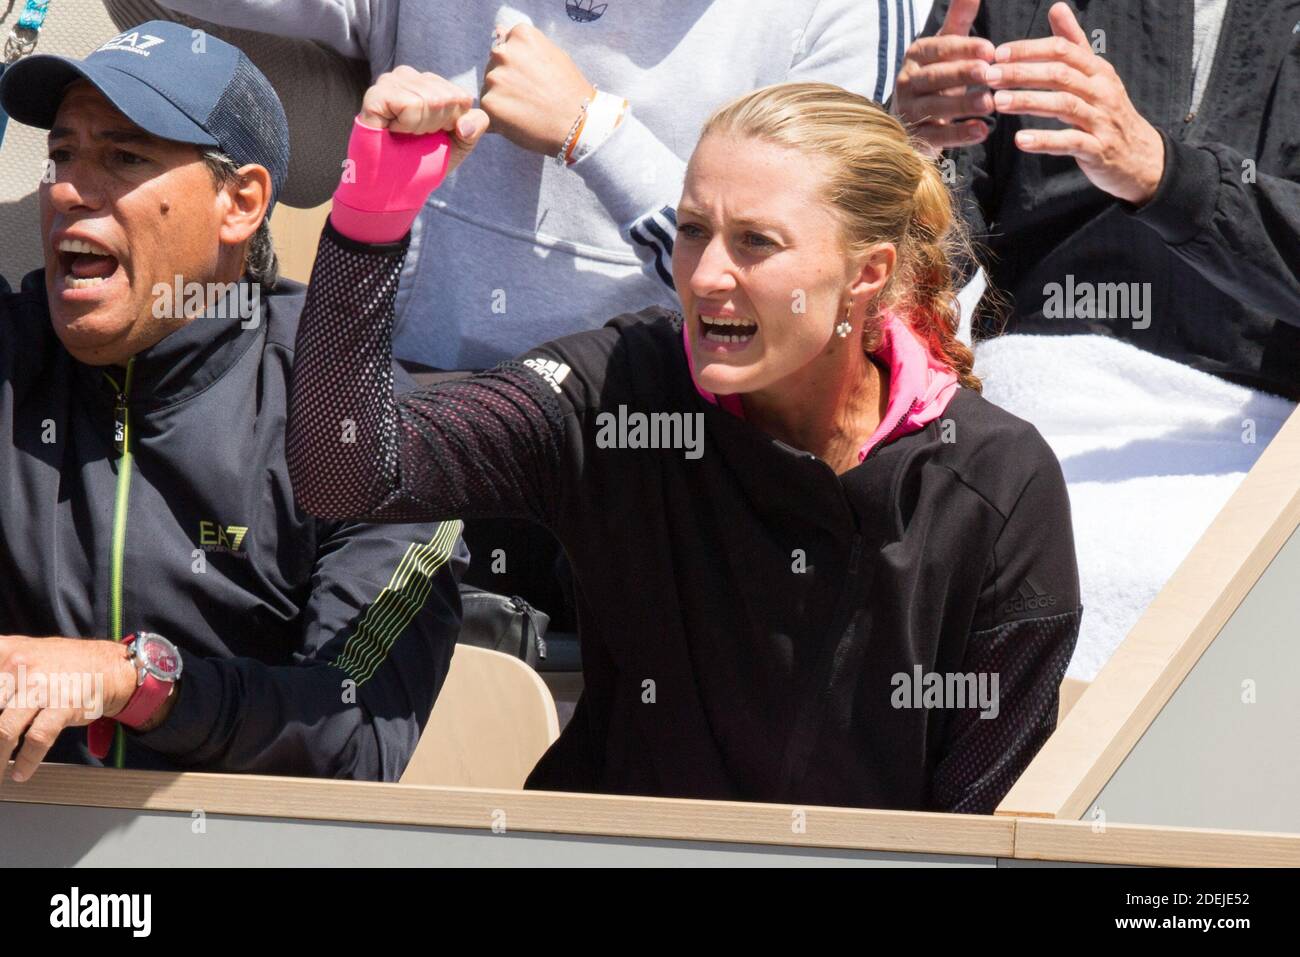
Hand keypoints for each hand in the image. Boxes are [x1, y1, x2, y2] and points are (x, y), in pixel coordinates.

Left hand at [0, 635, 135, 781]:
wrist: (110, 666)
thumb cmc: (61, 663)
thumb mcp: (21, 649)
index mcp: (5, 652)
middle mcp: (20, 668)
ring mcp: (42, 688)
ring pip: (3, 731)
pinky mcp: (64, 706)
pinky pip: (37, 740)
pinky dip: (26, 762)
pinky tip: (20, 773)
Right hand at [359, 65, 488, 176]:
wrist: (395, 186)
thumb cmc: (424, 162)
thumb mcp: (461, 142)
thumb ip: (476, 124)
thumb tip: (465, 123)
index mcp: (428, 83)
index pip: (461, 97)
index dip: (453, 124)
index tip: (433, 135)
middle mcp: (408, 76)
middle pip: (448, 98)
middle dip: (437, 126)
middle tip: (416, 137)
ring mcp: (390, 82)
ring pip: (431, 100)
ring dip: (422, 128)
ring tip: (404, 134)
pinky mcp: (376, 94)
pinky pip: (411, 104)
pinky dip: (408, 125)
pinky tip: (393, 130)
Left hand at [481, 23, 596, 155]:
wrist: (578, 124)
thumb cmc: (570, 91)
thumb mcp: (552, 56)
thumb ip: (523, 46)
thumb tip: (498, 31)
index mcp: (521, 35)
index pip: (506, 46)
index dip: (519, 65)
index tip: (534, 78)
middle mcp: (504, 52)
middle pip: (494, 66)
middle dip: (507, 80)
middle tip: (532, 96)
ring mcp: (495, 77)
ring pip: (489, 88)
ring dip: (502, 99)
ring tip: (527, 109)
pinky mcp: (489, 103)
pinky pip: (487, 110)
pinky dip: (499, 118)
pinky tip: (521, 121)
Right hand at [894, 0, 995, 153]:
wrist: (913, 119)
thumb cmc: (938, 78)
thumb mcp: (946, 47)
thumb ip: (959, 20)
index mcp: (916, 56)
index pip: (940, 49)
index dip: (964, 49)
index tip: (991, 50)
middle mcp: (907, 82)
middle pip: (935, 77)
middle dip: (962, 74)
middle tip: (989, 73)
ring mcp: (909, 111)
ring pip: (935, 107)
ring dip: (962, 105)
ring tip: (989, 103)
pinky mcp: (915, 137)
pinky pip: (937, 136)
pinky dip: (959, 135)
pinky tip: (982, 131)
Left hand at [986, 2, 1164, 204]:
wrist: (1140, 156)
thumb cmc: (1107, 112)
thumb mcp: (1095, 75)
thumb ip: (1073, 43)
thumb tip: (1056, 7)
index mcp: (1097, 70)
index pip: (1062, 50)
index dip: (1029, 50)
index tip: (998, 53)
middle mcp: (1101, 90)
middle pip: (1060, 74)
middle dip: (1023, 73)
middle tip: (990, 75)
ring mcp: (1101, 120)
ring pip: (1064, 105)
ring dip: (1029, 102)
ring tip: (999, 102)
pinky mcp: (1098, 149)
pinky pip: (1070, 142)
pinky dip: (1045, 140)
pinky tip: (1020, 140)